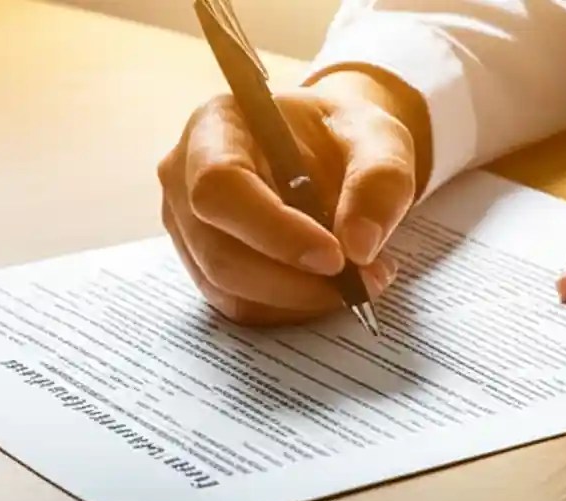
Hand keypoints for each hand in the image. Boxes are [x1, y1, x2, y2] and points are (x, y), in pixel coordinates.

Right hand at [157, 71, 423, 325]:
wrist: (329, 150)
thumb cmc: (343, 135)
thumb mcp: (380, 139)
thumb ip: (378, 181)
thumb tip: (359, 247)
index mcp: (215, 127)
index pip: (220, 186)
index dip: (274, 230)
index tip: (336, 257)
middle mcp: (185, 178)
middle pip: (220, 252)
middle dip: (295, 281)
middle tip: (364, 282)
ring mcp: (188, 228)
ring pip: (231, 290)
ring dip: (300, 299)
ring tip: (360, 282)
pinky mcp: (204, 266)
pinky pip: (242, 306)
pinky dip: (292, 309)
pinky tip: (330, 288)